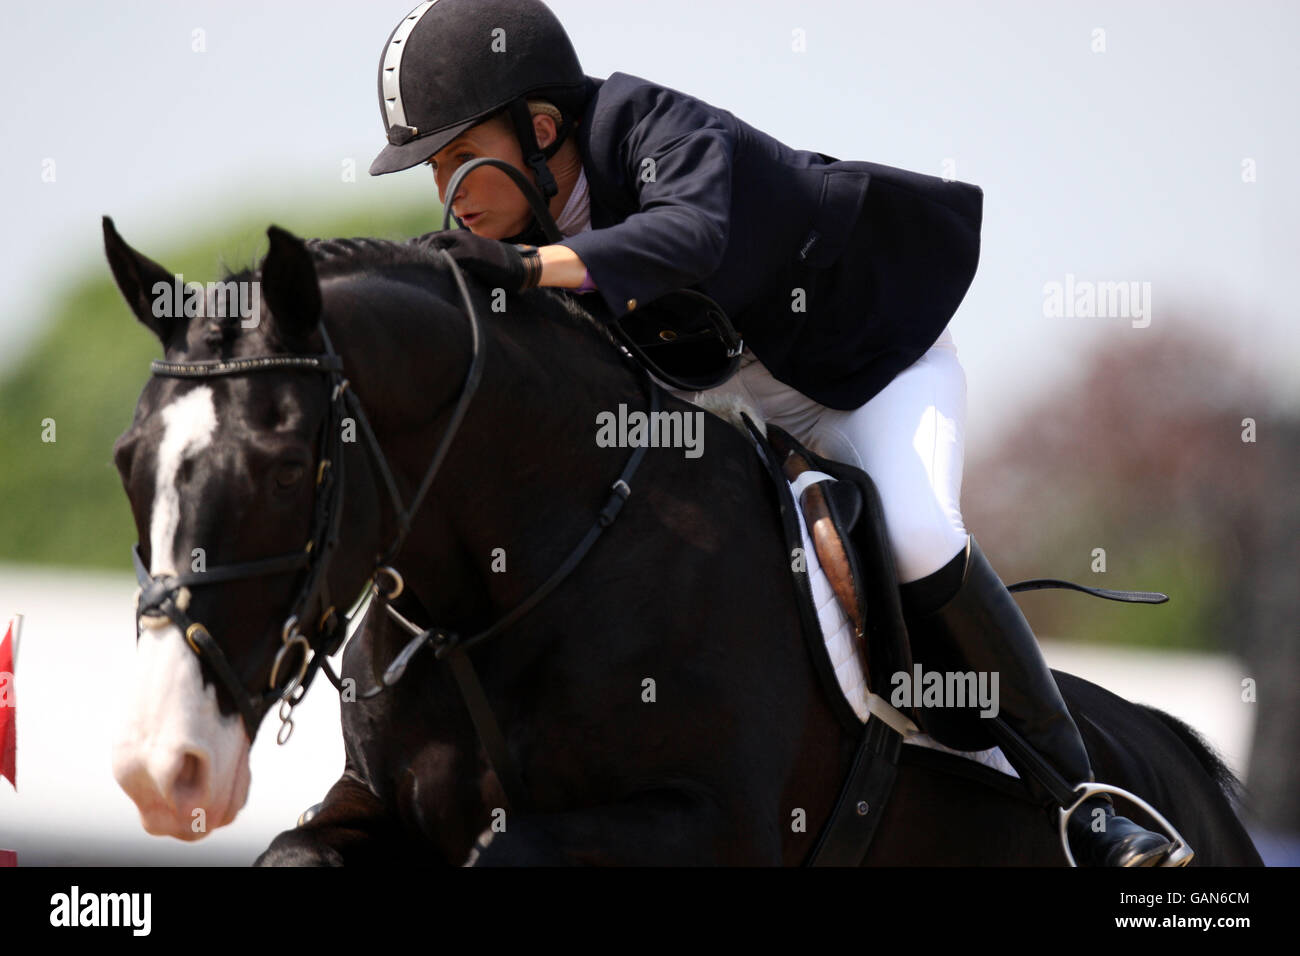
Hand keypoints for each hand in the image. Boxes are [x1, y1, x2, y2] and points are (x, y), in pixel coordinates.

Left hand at [409, 230, 541, 292]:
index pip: (432, 237)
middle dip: (415, 250)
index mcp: (460, 237)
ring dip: (421, 256)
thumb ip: (461, 260)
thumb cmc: (500, 267)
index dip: (417, 246)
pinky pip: (446, 257)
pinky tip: (427, 271)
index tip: (406, 255)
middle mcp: (460, 237)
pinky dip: (435, 262)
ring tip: (410, 267)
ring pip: (434, 245)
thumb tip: (448, 272)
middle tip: (402, 262)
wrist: (521, 266)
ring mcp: (464, 244)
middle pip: (429, 240)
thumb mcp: (478, 259)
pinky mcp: (469, 255)